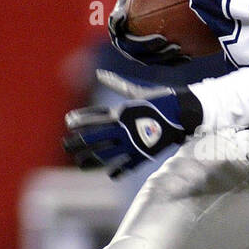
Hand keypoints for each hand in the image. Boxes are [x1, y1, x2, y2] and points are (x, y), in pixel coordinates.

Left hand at [63, 70, 202, 177]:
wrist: (183, 112)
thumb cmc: (159, 99)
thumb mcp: (136, 91)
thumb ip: (116, 83)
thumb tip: (100, 73)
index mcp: (121, 113)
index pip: (95, 117)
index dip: (80, 120)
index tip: (68, 122)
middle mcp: (124, 129)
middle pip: (95, 138)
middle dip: (79, 143)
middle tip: (66, 146)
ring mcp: (133, 143)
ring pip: (107, 155)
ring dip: (92, 160)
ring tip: (81, 164)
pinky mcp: (144, 154)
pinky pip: (128, 165)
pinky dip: (119, 171)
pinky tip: (111, 175)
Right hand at [107, 0, 186, 65]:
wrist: (144, 23)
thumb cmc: (135, 4)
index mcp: (117, 28)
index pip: (115, 26)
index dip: (118, 23)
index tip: (126, 16)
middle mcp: (124, 45)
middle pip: (134, 48)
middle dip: (148, 44)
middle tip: (162, 38)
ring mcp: (137, 56)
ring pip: (150, 59)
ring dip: (163, 55)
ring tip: (177, 48)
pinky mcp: (152, 62)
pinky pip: (163, 63)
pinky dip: (175, 61)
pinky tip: (188, 56)